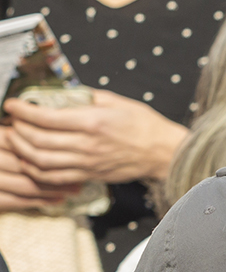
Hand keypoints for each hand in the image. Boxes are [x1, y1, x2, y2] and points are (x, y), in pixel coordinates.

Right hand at [0, 126, 82, 211]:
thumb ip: (13, 132)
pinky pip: (16, 201)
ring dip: (53, 187)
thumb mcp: (3, 138)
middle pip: (28, 163)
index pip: (20, 140)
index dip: (46, 145)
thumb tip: (42, 123)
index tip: (71, 146)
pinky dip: (38, 201)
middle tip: (82, 171)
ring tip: (74, 188)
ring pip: (26, 184)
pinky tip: (56, 199)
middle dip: (58, 169)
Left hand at [5, 89, 188, 184]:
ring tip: (16, 140)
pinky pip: (54, 178)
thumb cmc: (144, 126)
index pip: (45, 117)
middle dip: (17, 130)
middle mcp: (86, 144)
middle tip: (11, 122)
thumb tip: (62, 93)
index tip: (11, 104)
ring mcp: (86, 163)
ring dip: (21, 151)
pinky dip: (36, 171)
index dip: (22, 110)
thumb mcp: (116, 101)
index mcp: (92, 122)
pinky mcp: (89, 175)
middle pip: (37, 140)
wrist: (164, 152)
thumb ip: (86, 97)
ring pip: (40, 161)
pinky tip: (30, 161)